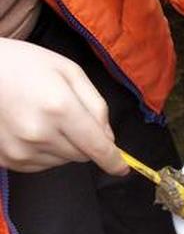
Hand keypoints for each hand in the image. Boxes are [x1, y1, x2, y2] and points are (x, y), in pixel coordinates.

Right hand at [0, 38, 126, 174]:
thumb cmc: (25, 65)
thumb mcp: (70, 72)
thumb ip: (97, 106)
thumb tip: (109, 139)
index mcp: (60, 108)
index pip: (97, 147)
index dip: (114, 161)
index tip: (122, 168)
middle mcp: (40, 134)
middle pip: (83, 155)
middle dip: (85, 141)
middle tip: (67, 116)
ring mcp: (21, 149)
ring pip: (63, 161)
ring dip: (64, 146)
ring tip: (44, 119)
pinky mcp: (8, 159)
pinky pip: (42, 164)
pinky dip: (45, 152)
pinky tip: (31, 128)